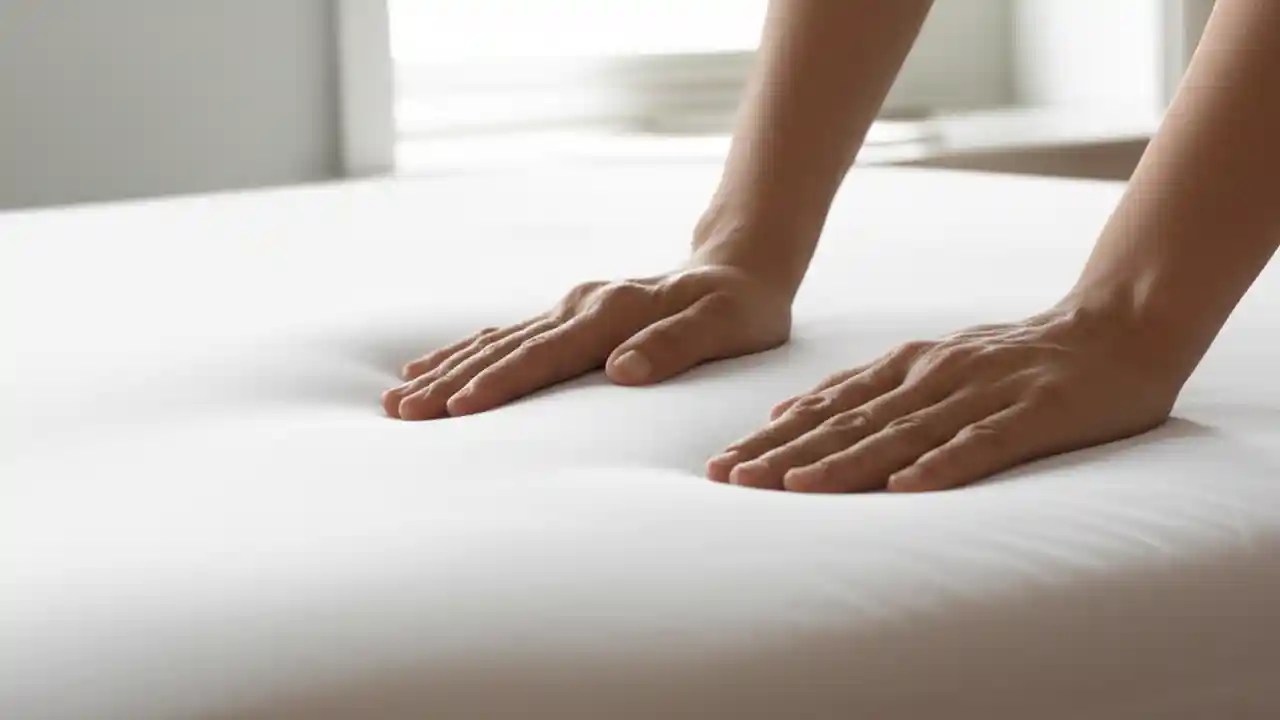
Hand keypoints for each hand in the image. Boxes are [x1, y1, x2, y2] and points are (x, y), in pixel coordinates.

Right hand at [383, 262, 791, 419]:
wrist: (738, 268)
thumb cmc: (740, 309)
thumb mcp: (727, 326)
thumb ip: (676, 346)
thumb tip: (621, 372)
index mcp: (615, 312)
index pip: (548, 355)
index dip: (502, 382)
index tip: (459, 407)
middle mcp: (583, 306)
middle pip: (507, 348)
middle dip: (452, 381)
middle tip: (404, 411)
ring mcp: (571, 308)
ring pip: (497, 342)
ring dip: (447, 369)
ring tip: (399, 397)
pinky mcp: (568, 315)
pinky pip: (506, 335)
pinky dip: (466, 351)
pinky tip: (432, 365)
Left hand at [706, 303, 1187, 492]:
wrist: (1115, 331)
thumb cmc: (1015, 360)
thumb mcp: (930, 363)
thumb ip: (867, 388)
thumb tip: (792, 412)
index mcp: (908, 365)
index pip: (828, 405)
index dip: (774, 435)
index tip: (723, 464)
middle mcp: (934, 375)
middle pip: (850, 420)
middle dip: (788, 451)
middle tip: (735, 480)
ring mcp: (983, 393)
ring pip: (903, 432)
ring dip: (846, 462)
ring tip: (796, 488)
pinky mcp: (1034, 413)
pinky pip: (982, 444)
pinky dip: (942, 465)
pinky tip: (906, 489)